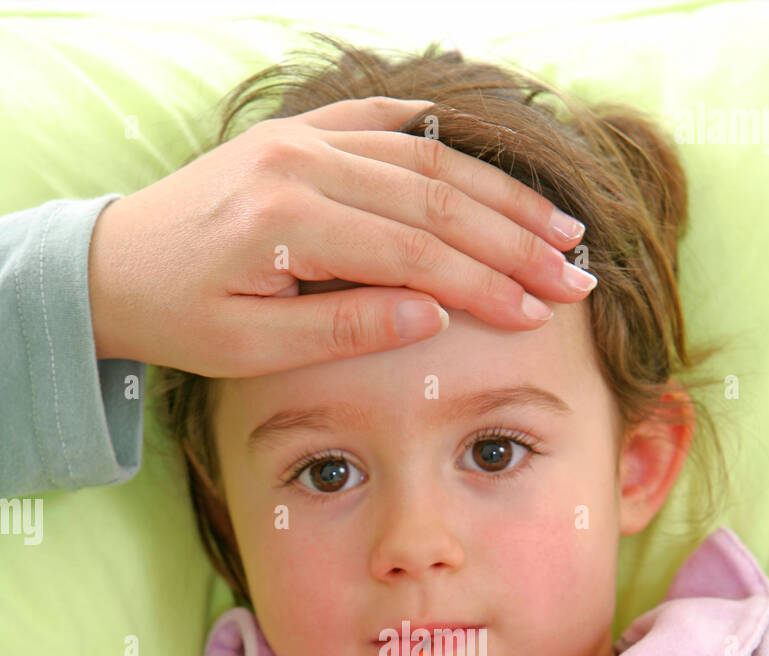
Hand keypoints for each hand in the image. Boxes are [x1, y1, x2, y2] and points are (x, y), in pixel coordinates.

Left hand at [88, 95, 592, 374]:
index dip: (485, 283)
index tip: (539, 313)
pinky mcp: (301, 132)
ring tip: (560, 231)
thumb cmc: (182, 317)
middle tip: (576, 276)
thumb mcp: (253, 347)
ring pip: (424, 155)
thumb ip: (344, 329)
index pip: (413, 251)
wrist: (118, 264)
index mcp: (287, 222)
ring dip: (499, 194)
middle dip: (513, 241)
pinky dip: (445, 143)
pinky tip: (492, 175)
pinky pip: (387, 121)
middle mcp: (300, 162)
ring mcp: (302, 138)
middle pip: (434, 197)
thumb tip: (433, 314)